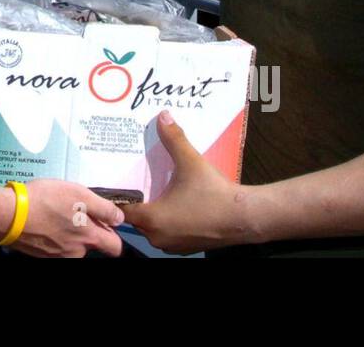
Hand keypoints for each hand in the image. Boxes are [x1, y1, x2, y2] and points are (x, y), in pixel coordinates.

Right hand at [9, 180, 124, 257]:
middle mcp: (75, 253)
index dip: (113, 233)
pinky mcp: (41, 255)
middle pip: (91, 245)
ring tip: (55, 212)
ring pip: (71, 244)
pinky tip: (43, 219)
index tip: (104, 220)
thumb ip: (103, 208)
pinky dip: (53, 234)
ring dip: (68, 231)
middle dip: (87, 230)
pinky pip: (55, 245)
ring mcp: (57, 256)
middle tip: (74, 209)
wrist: (8, 215)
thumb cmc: (45, 200)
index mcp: (88, 238)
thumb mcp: (79, 194)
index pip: (115, 247)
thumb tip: (119, 218)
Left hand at [120, 111, 257, 253]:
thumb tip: (162, 116)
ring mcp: (172, 246)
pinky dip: (167, 221)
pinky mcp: (186, 248)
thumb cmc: (213, 192)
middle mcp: (157, 237)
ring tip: (153, 191)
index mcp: (152, 219)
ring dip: (152, 212)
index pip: (122, 210)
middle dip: (136, 201)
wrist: (245, 218)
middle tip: (135, 181)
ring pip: (152, 228)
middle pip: (136, 219)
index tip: (118, 180)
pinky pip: (167, 234)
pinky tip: (174, 204)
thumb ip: (174, 139)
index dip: (118, 195)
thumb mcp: (191, 162)